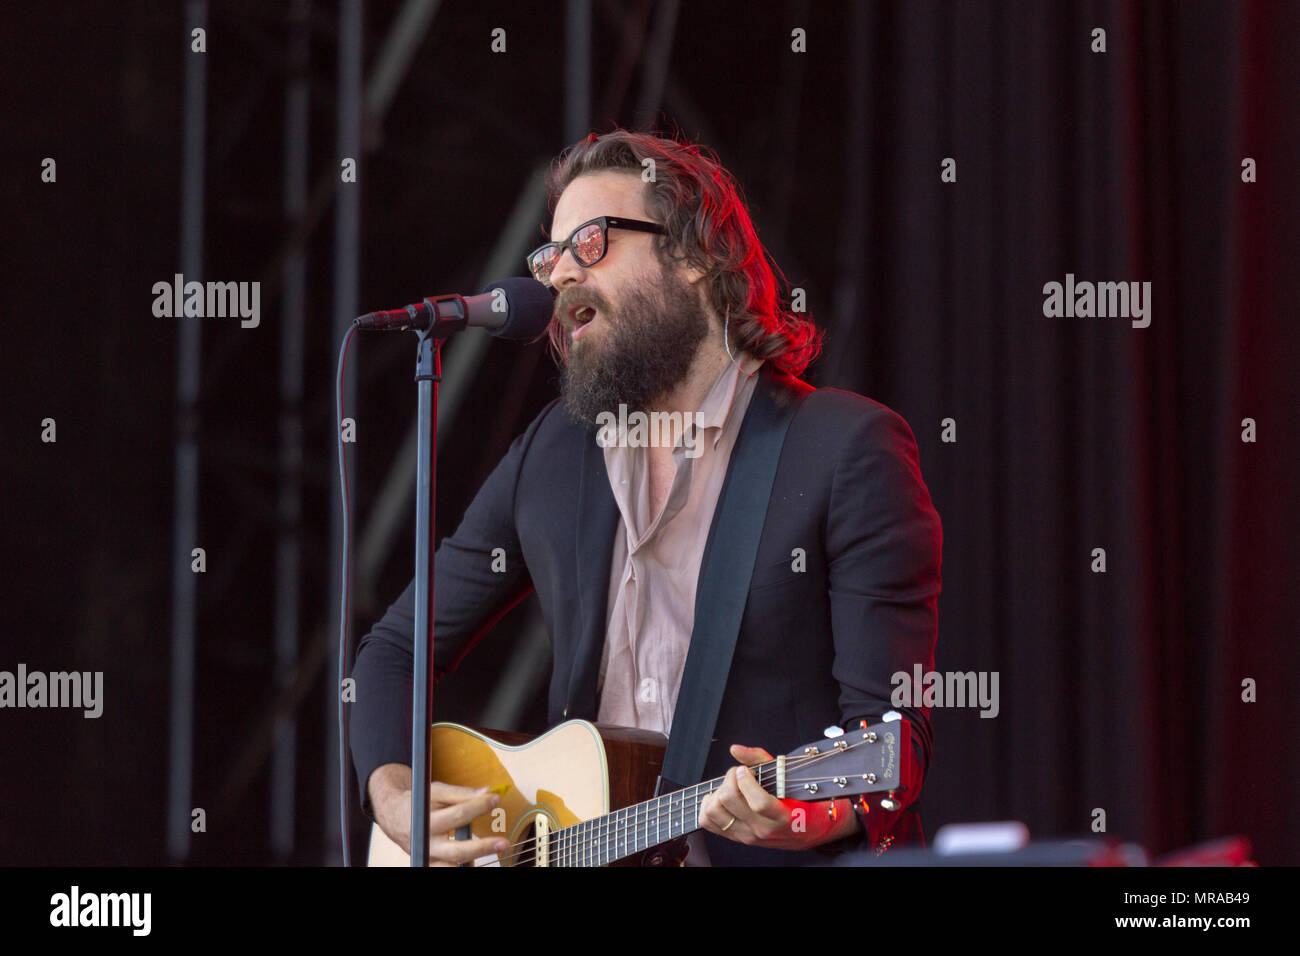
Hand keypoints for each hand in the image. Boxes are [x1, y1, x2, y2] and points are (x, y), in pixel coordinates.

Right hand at [370, 764, 508, 865]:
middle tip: (504, 842)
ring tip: (495, 855)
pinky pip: (444, 871)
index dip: (478, 806)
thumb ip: (461, 793)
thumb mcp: (436, 792)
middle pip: (456, 850)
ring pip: (451, 867)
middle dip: (482, 847)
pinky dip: (459, 868)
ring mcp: (427, 858)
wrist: (395, 817)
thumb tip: (488, 792)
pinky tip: (477, 863)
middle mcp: (426, 843)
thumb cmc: (420, 802)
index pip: (457, 814)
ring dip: (473, 863)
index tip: (496, 799)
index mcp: (426, 820)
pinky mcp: (429, 865)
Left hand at [697, 745, 859, 850]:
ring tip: (730, 787)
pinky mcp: (736, 837)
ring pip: (714, 811)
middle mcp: (762, 829)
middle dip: (730, 778)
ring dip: (717, 792)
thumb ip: (761, 760)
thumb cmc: (799, 803)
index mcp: (781, 816)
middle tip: (739, 774)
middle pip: (729, 800)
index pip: (759, 803)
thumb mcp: (788, 779)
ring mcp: (747, 836)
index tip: (745, 770)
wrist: (805, 832)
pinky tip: (719, 798)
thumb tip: (735, 750)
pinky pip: (707, 822)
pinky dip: (707, 806)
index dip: (746, 782)